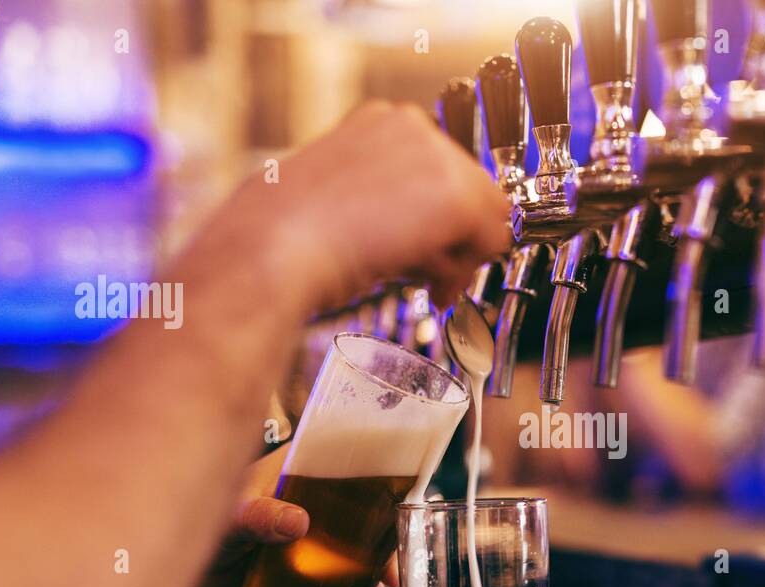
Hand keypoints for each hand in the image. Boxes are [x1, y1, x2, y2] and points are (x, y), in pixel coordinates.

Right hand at [185, 101, 512, 315]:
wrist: (272, 248)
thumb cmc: (285, 237)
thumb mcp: (339, 201)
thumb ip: (386, 202)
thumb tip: (424, 232)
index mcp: (381, 122)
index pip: (443, 169)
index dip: (438, 219)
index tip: (423, 248)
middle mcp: (412, 127)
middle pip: (472, 189)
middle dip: (454, 239)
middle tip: (430, 277)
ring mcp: (436, 157)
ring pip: (485, 217)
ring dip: (458, 257)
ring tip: (422, 281)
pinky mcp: (455, 197)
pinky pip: (492, 242)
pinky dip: (464, 273)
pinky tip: (430, 287)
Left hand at [196, 445, 399, 586]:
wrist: (163, 562)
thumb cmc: (191, 517)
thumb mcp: (231, 516)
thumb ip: (259, 517)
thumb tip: (298, 523)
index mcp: (299, 472)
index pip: (353, 471)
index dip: (383, 492)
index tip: (400, 521)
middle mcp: (307, 500)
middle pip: (360, 521)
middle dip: (380, 552)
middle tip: (390, 581)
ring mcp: (301, 536)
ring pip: (347, 556)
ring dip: (364, 584)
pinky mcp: (292, 567)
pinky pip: (325, 581)